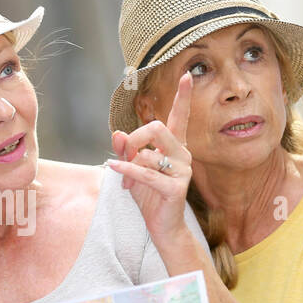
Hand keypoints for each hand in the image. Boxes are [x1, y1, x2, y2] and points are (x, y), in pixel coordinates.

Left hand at [106, 71, 194, 245]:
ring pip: (148, 153)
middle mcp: (183, 155)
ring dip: (129, 166)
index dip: (183, 97)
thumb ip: (126, 150)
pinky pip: (147, 173)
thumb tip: (117, 133)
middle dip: (134, 138)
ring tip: (126, 182)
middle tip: (124, 154)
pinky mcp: (176, 188)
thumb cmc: (149, 196)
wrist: (162, 227)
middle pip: (157, 128)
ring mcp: (182, 171)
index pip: (180, 118)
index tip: (188, 76)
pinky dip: (127, 170)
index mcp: (175, 147)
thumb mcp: (133, 169)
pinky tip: (114, 168)